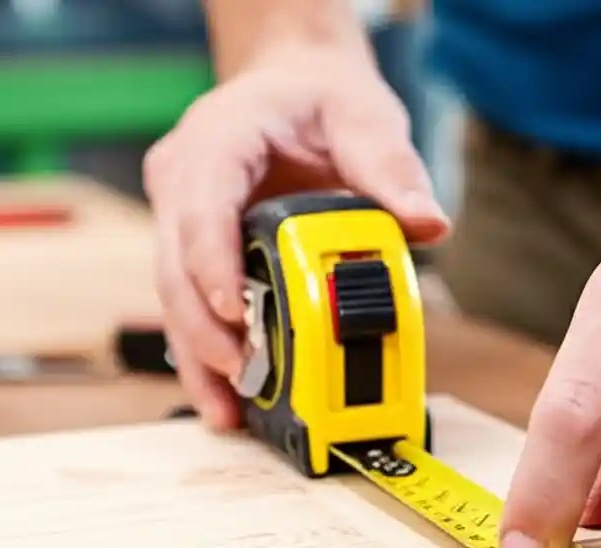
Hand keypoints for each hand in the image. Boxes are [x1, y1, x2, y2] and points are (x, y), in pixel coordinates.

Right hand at [143, 43, 448, 428]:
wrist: (293, 85)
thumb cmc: (319, 98)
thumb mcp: (364, 116)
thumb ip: (393, 169)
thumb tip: (428, 224)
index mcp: (218, 140)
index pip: (201, 205)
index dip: (212, 263)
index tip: (239, 312)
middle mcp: (184, 179)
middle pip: (174, 265)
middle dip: (204, 329)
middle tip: (241, 376)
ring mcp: (180, 216)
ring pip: (173, 295)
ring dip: (199, 356)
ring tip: (228, 410)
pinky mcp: (192, 248)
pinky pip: (193, 304)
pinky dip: (209, 350)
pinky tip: (228, 396)